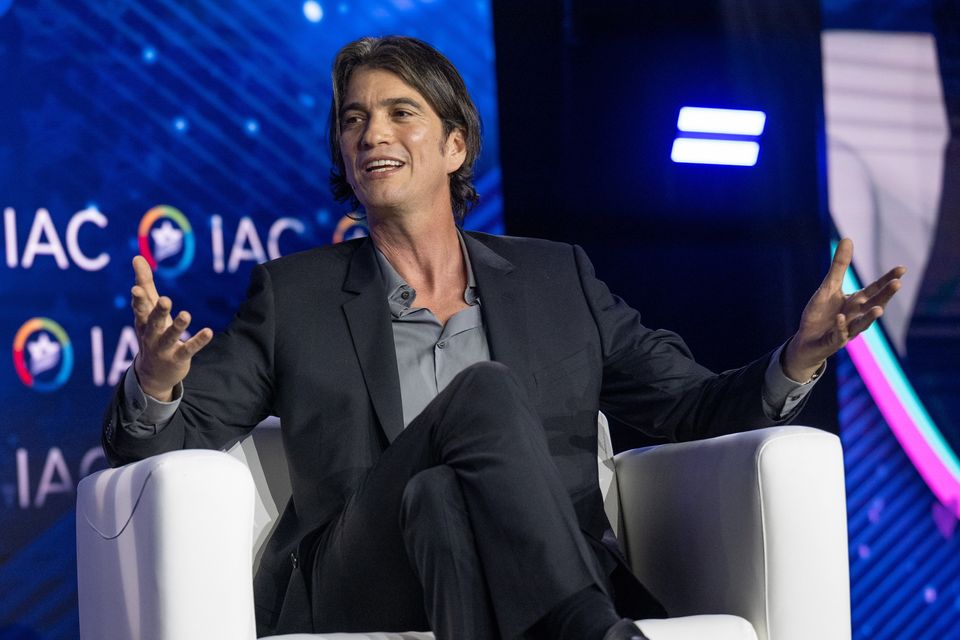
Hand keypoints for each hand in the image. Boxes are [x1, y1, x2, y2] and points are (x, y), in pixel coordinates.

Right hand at [130, 256, 212, 400]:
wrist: (152, 374)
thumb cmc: (151, 333)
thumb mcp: (147, 310)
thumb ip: (144, 284)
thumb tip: (137, 256)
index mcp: (143, 321)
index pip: (140, 309)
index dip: (138, 300)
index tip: (136, 289)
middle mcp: (151, 335)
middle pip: (154, 322)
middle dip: (159, 312)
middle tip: (166, 300)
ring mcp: (163, 348)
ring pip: (170, 336)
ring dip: (178, 326)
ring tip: (187, 314)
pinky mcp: (178, 358)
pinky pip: (188, 349)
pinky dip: (198, 341)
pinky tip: (209, 332)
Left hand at [783, 238, 905, 381]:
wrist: (806, 340)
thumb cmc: (820, 313)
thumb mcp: (828, 287)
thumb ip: (839, 266)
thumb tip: (848, 239)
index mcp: (856, 302)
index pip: (874, 289)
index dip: (887, 279)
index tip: (902, 269)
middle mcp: (856, 315)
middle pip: (873, 304)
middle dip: (885, 296)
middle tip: (898, 284)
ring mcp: (847, 330)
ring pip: (861, 324)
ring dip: (870, 317)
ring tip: (879, 309)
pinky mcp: (834, 341)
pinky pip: (839, 334)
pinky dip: (841, 326)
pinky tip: (841, 317)